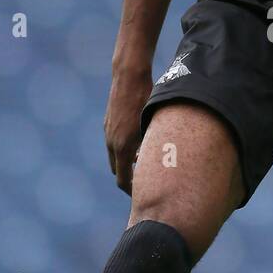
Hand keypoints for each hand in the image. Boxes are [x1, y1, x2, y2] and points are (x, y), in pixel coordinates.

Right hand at [104, 66, 151, 195]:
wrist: (128, 76)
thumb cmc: (146, 99)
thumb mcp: (154, 125)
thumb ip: (154, 147)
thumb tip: (164, 165)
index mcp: (123, 148)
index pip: (123, 181)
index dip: (133, 192)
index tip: (144, 196)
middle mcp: (112, 142)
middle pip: (118, 171)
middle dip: (131, 179)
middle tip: (148, 182)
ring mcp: (108, 132)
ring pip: (116, 157)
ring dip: (128, 163)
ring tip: (146, 163)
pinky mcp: (109, 123)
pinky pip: (114, 144)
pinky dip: (125, 150)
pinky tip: (140, 143)